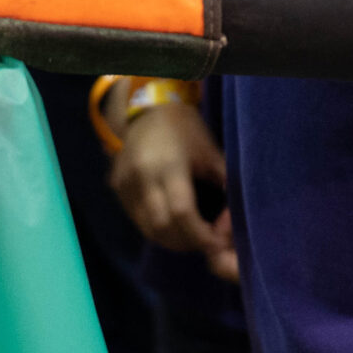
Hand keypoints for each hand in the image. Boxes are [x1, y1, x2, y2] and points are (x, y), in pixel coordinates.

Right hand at [108, 97, 237, 281]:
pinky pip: (137, 220)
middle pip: (162, 226)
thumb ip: (224, 184)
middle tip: (207, 242)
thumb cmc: (185, 128)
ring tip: (192, 238)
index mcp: (168, 165)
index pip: (181, 211)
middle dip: (187, 242)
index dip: (200, 234)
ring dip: (171, 240)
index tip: (218, 242)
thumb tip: (234, 221)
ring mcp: (125, 184)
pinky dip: (157, 230)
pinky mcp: (117, 189)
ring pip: (147, 229)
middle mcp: (141, 177)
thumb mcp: (210, 152)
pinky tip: (174, 227)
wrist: (147, 109)